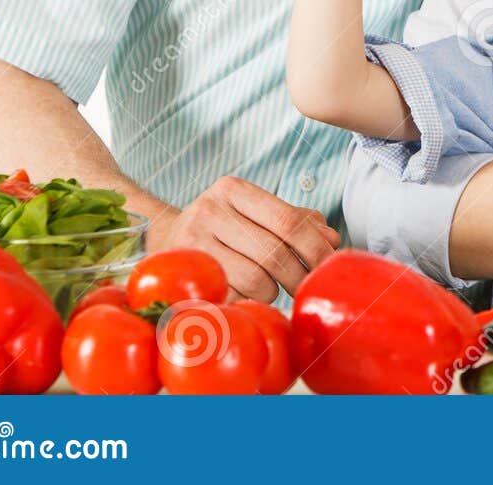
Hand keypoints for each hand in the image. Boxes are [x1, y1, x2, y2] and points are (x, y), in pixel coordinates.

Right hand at [144, 176, 342, 301]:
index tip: (329, 265)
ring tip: (270, 286)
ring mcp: (192, 244)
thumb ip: (295, 221)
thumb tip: (331, 239)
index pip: (288, 220)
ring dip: (274, 291)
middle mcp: (209, 211)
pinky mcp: (185, 277)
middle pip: (275, 253)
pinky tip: (249, 295)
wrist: (161, 241)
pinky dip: (251, 302)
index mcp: (233, 190)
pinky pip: (234, 297)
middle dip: (299, 275)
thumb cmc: (221, 229)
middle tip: (307, 286)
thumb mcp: (253, 213)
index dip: (315, 247)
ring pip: (256, 279)